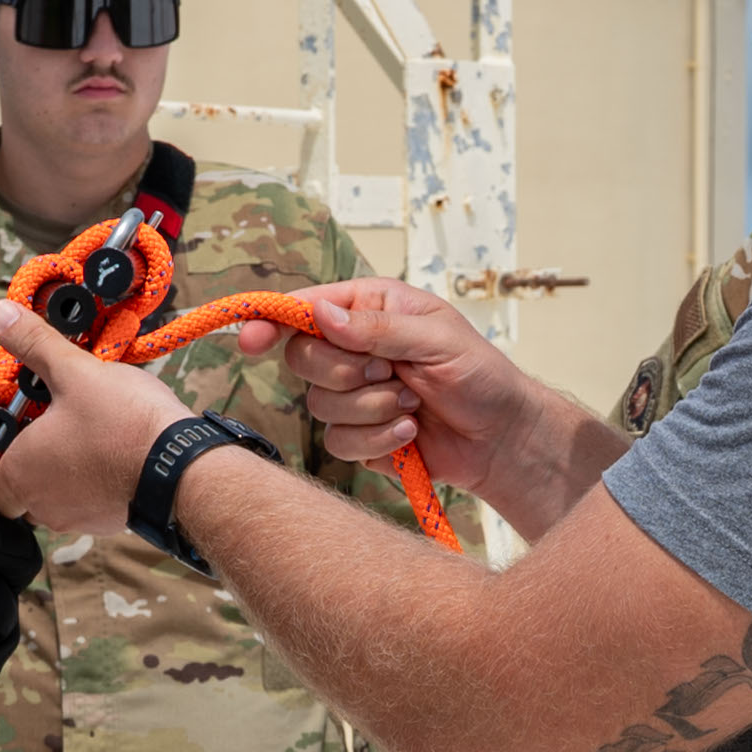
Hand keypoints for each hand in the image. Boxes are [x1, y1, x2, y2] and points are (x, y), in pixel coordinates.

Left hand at [0, 296, 195, 538]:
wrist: (180, 468)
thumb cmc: (123, 425)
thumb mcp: (73, 372)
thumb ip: (34, 344)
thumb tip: (0, 315)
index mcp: (20, 474)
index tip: (10, 434)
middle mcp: (42, 506)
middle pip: (21, 491)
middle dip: (32, 460)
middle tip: (50, 424)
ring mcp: (76, 519)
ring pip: (55, 498)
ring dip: (62, 471)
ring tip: (84, 433)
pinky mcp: (107, 523)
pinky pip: (88, 504)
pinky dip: (93, 482)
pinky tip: (110, 451)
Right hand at [234, 280, 537, 492]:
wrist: (500, 438)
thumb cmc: (480, 376)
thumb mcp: (437, 339)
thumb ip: (378, 327)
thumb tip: (322, 314)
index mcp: (370, 309)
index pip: (305, 309)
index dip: (273, 321)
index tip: (251, 339)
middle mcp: (354, 349)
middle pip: (303, 359)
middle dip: (348, 373)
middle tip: (393, 374)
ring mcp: (353, 395)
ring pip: (320, 406)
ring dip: (372, 409)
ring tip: (414, 406)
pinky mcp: (359, 436)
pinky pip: (339, 443)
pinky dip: (377, 440)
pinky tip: (410, 434)